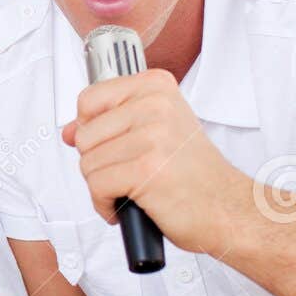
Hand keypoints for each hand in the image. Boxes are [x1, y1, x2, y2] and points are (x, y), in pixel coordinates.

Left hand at [61, 69, 249, 255]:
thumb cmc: (193, 174)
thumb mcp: (155, 132)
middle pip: (83, 135)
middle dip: (98, 164)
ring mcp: (151, 135)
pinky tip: (128, 206)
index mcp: (156, 86)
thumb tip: (67, 131)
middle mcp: (155, 104)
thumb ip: (109, 124)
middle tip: (130, 174)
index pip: (88, 100)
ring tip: (133, 190)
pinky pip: (97, 187)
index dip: (91, 130)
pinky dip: (106, 205)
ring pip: (87, 164)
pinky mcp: (146, 169)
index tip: (113, 146)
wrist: (227, 209)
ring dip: (103, 188)